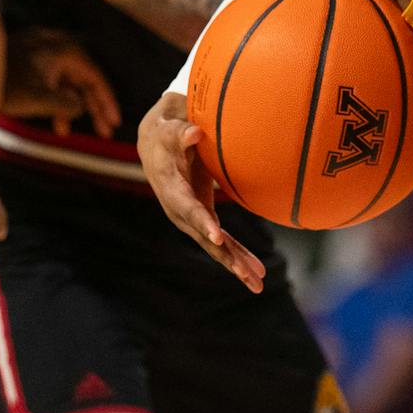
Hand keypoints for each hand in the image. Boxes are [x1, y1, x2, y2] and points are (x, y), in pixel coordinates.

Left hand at [1, 28, 122, 136]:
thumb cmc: (5, 84)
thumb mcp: (40, 98)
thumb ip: (68, 104)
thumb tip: (80, 106)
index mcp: (63, 49)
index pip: (95, 76)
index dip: (106, 102)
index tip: (113, 123)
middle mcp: (55, 46)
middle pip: (82, 79)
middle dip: (92, 107)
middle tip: (103, 132)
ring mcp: (40, 53)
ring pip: (66, 83)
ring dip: (72, 108)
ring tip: (71, 133)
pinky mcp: (26, 62)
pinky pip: (51, 83)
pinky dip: (55, 102)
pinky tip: (55, 125)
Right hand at [137, 91, 264, 292]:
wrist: (155, 146)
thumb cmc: (165, 134)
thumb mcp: (168, 129)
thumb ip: (180, 132)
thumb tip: (194, 133)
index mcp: (170, 188)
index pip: (187, 208)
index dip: (201, 222)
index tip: (216, 238)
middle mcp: (179, 210)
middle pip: (202, 236)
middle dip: (224, 255)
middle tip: (244, 273)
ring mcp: (190, 219)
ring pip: (214, 246)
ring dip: (235, 264)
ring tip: (257, 283)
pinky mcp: (202, 221)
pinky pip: (220, 243)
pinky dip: (237, 257)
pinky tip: (256, 273)